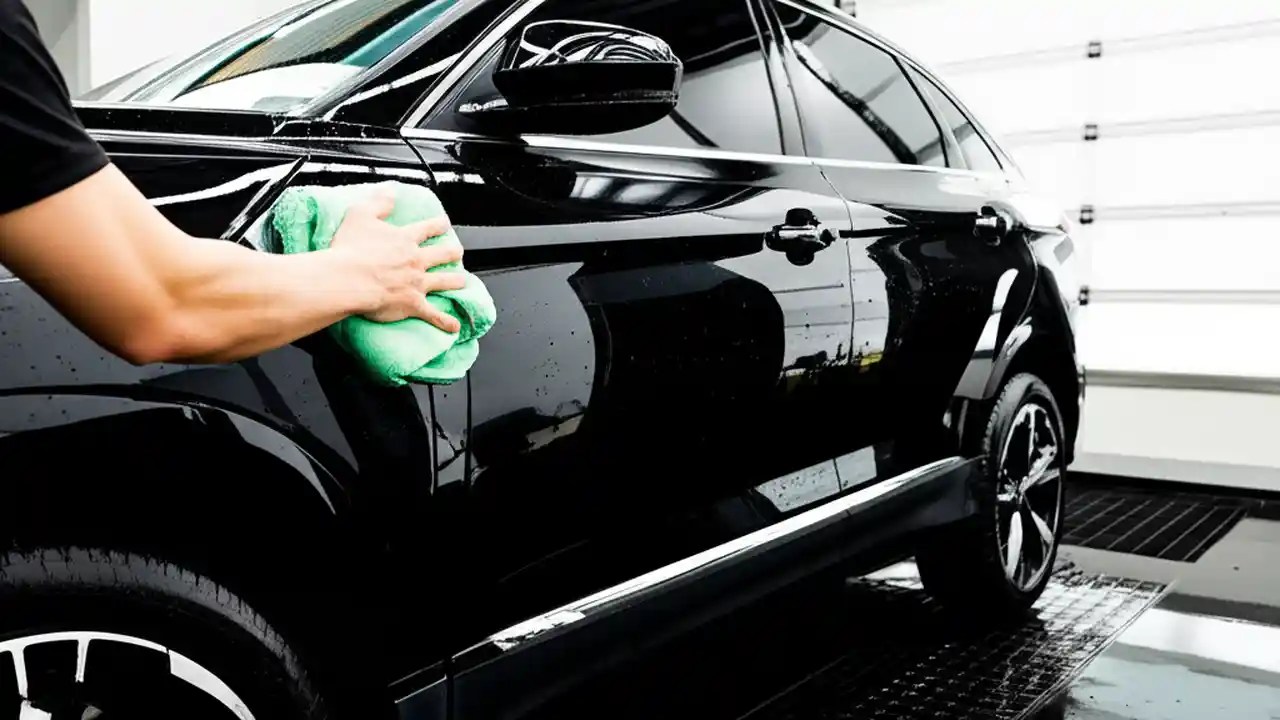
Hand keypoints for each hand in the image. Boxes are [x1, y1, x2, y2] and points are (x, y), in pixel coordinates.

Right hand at [330, 189, 466, 331]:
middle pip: (443, 254)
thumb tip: (391, 191)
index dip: (439, 225)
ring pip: (444, 281)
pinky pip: (433, 315)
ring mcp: (417, 283)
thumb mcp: (360, 215)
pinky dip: (445, 322)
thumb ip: (379, 202)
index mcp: (405, 239)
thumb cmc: (350, 249)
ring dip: (455, 281)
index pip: (428, 229)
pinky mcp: (413, 304)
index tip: (445, 225)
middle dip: (453, 253)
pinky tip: (454, 326)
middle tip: (457, 252)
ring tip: (462, 281)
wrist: (349, 279)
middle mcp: (416, 260)